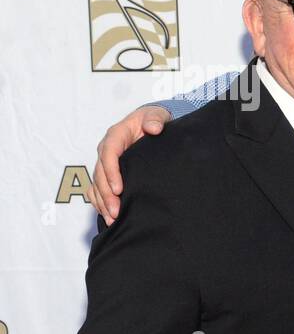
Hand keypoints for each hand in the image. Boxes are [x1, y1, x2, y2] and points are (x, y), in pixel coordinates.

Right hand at [89, 105, 171, 224]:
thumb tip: (153, 128)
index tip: (118, 189)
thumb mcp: (157, 115)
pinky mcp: (108, 173)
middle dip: (106, 194)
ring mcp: (106, 163)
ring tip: (113, 218)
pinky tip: (108, 217)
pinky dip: (100, 203)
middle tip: (116, 211)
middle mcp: (107, 150)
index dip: (111, 172)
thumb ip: (155, 119)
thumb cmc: (154, 120)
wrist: (152, 125)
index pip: (109, 154)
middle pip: (100, 173)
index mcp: (116, 135)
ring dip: (102, 202)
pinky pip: (97, 189)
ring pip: (97, 184)